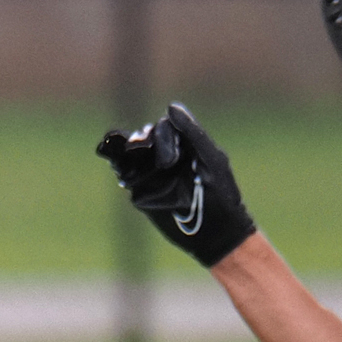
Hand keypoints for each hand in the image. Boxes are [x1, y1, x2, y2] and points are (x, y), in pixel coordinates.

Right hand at [97, 102, 255, 266]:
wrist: (217, 235)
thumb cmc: (221, 194)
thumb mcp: (210, 159)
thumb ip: (192, 133)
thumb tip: (170, 106)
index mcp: (185, 143)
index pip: (163, 128)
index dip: (163, 140)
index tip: (169, 163)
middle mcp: (168, 155)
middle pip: (143, 138)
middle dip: (141, 147)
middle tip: (153, 168)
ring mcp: (154, 173)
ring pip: (131, 155)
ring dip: (125, 156)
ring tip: (125, 167)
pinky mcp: (143, 191)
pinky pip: (126, 174)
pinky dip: (119, 169)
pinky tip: (119, 173)